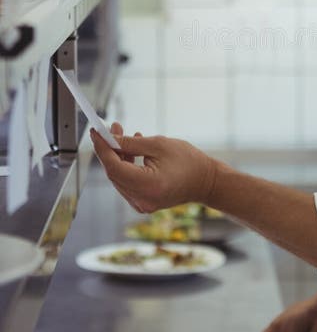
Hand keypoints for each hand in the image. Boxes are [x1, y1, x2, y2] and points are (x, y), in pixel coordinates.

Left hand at [90, 122, 215, 213]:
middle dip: (110, 150)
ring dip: (118, 157)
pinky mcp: (143, 202)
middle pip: (114, 173)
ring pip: (119, 178)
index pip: (114, 167)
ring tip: (124, 135)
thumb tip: (108, 138)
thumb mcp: (158, 145)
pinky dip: (126, 167)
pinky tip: (132, 151)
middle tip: (111, 128)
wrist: (206, 181)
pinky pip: (127, 183)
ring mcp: (142, 204)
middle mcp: (142, 199)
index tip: (95, 132)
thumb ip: (130, 143)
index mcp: (148, 186)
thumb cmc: (188, 161)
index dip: (102, 148)